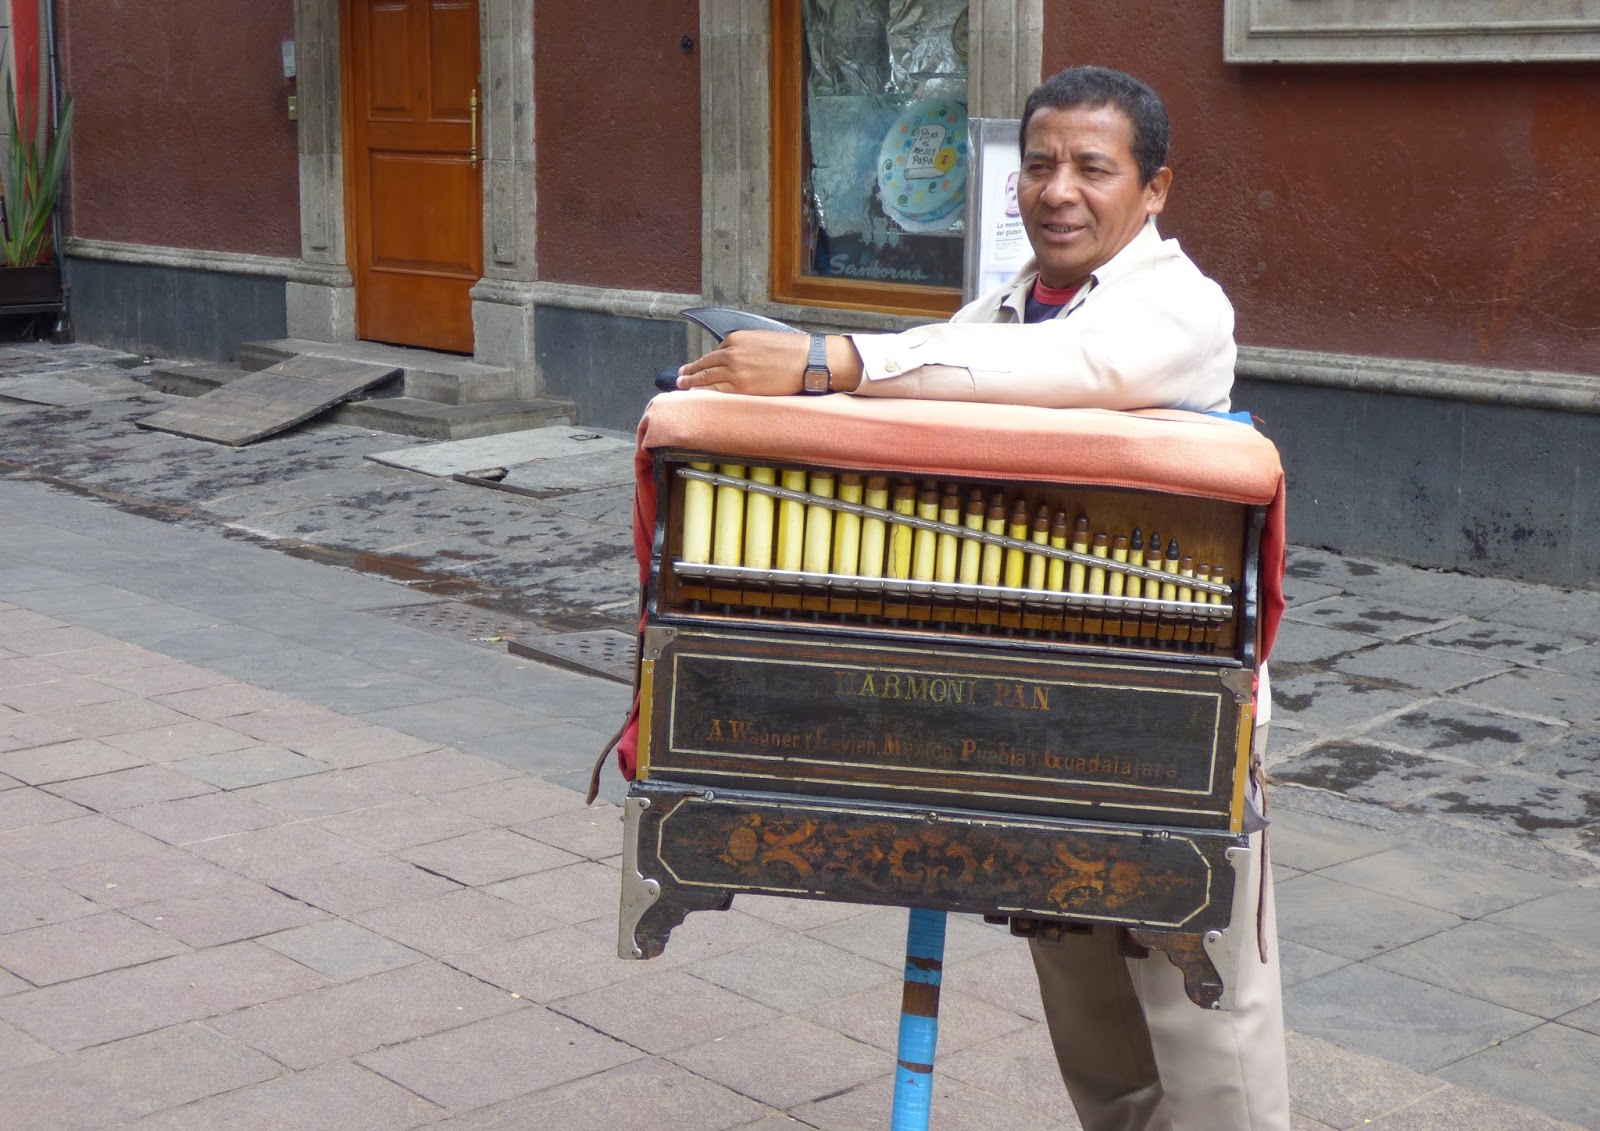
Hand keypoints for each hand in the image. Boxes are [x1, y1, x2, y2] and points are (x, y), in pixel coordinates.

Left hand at [676, 331, 862, 395]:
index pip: (716, 352)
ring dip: (691, 382)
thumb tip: (739, 358)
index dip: (705, 361)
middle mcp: (731, 353)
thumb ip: (747, 347)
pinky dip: (703, 393)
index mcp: (737, 338)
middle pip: (705, 364)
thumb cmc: (792, 350)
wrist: (807, 360)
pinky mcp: (741, 387)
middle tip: (680, 376)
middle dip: (691, 370)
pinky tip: (696, 396)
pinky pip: (716, 391)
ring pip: (706, 377)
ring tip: (682, 386)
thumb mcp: (764, 340)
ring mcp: (734, 371)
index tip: (698, 366)